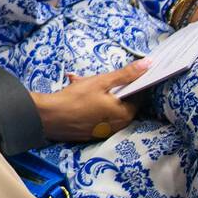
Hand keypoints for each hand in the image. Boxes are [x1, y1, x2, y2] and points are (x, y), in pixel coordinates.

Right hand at [33, 59, 149, 142]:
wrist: (49, 117)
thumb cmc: (76, 98)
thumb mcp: (100, 82)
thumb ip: (125, 74)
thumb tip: (148, 64)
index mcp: (126, 114)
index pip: (139, 95)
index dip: (132, 82)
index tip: (120, 74)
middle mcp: (119, 126)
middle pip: (122, 102)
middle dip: (112, 89)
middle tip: (96, 79)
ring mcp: (105, 131)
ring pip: (109, 108)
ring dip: (100, 96)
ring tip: (82, 84)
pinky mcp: (92, 133)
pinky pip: (98, 116)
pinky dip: (92, 106)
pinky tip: (78, 97)